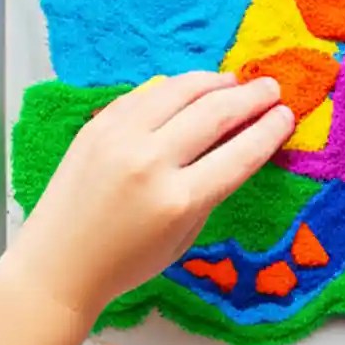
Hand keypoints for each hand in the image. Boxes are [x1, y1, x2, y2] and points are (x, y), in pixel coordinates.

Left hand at [7, 71, 294, 314]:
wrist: (59, 263)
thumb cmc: (126, 261)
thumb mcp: (185, 236)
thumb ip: (212, 189)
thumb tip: (240, 143)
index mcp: (178, 201)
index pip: (240, 153)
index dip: (269, 131)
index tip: (286, 116)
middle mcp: (150, 163)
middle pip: (215, 113)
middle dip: (251, 97)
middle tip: (271, 89)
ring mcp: (120, 138)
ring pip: (180, 91)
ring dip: (215, 82)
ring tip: (235, 82)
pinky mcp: (98, 125)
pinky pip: (146, 94)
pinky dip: (175, 87)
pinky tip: (193, 88)